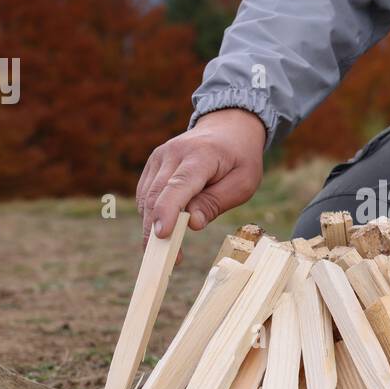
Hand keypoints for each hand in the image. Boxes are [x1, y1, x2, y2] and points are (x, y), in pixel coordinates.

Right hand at [136, 108, 265, 250]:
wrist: (227, 128)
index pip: (179, 185)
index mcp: (201, 155)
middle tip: (169, 260)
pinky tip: (166, 228)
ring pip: (147, 198)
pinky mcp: (153, 164)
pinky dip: (152, 214)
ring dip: (153, 226)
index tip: (161, 236)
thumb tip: (192, 223)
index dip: (168, 211)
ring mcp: (159, 157)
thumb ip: (216, 202)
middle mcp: (173, 153)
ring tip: (170, 251)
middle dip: (157, 230)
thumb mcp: (243, 182)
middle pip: (157, 195)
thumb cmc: (239, 159)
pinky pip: (146, 195)